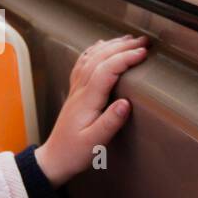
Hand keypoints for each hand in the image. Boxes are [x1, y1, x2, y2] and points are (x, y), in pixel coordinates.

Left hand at [34, 35, 149, 186]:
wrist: (54, 159)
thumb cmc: (74, 153)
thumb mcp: (94, 143)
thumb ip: (110, 123)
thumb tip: (126, 103)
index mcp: (86, 101)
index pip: (106, 70)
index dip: (125, 58)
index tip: (143, 53)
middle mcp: (79, 91)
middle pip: (99, 59)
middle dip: (122, 46)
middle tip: (144, 42)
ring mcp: (75, 90)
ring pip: (91, 58)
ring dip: (110, 45)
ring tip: (129, 39)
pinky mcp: (75, 92)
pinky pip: (82, 64)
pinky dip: (94, 50)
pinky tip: (101, 46)